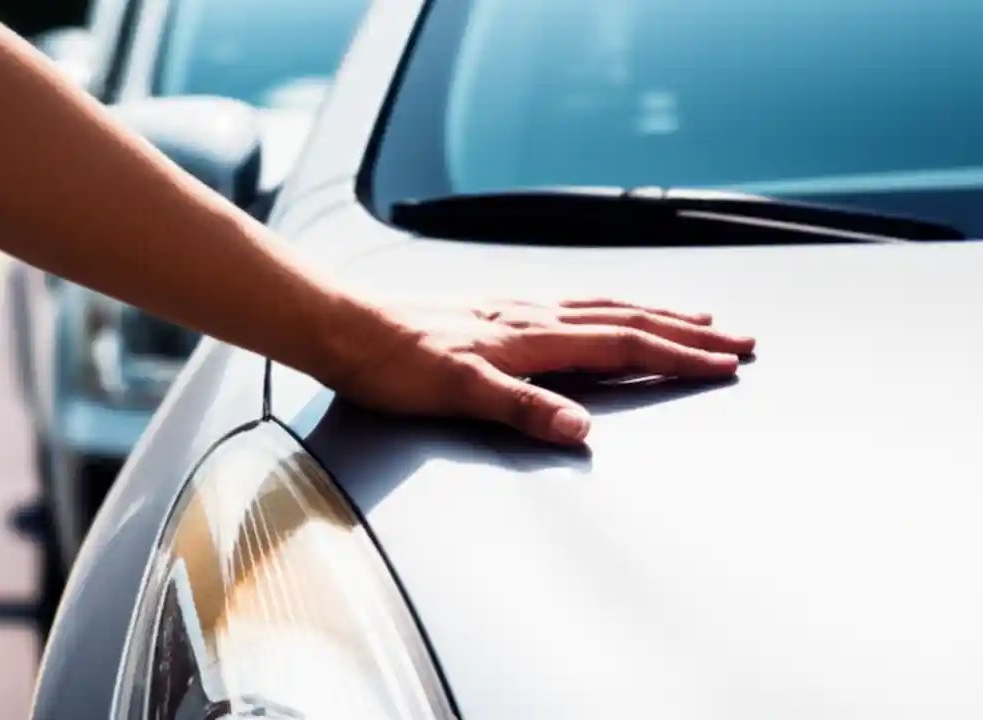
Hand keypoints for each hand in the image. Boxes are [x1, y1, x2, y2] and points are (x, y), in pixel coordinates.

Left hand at [322, 297, 755, 444]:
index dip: (678, 356)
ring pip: (603, 306)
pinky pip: (574, 304)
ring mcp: (514, 310)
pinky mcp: (495, 313)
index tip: (726, 363)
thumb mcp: (456, 392)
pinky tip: (605, 312)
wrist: (343, 327)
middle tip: (737, 339)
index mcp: (531, 335)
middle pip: (627, 319)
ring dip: (655, 314)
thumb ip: (521, 407)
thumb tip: (582, 429)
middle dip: (687, 332)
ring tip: (693, 318)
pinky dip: (610, 308)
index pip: (623, 345)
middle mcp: (531, 315)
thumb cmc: (392, 360)